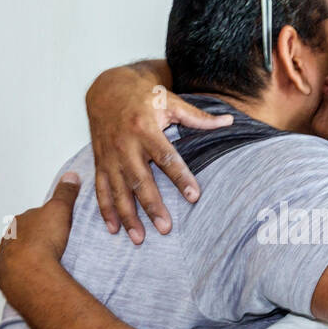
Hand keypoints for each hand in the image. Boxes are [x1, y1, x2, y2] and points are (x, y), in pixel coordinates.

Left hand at [0, 172, 80, 305]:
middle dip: (34, 242)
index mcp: (18, 222)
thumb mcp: (60, 209)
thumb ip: (65, 193)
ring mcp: (4, 262)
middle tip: (52, 249)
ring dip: (28, 261)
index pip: (31, 219)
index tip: (56, 229)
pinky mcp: (6, 281)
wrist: (30, 273)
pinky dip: (25, 277)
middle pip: (22, 239)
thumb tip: (71, 176)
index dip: (44, 223)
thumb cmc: (44, 241)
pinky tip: (36, 280)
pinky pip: (16, 277)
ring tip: (46, 267)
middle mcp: (7, 240)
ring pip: (17, 258)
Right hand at [86, 64, 232, 243]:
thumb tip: (228, 122)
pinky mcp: (99, 163)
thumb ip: (198, 116)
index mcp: (145, 129)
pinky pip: (101, 190)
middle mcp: (125, 145)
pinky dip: (106, 210)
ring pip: (119, 191)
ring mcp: (110, 156)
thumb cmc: (143, 97)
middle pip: (140, 180)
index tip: (194, 196)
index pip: (166, 157)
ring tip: (139, 238)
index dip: (180, 177)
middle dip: (152, 205)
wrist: (106, 90)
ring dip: (128, 216)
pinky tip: (114, 229)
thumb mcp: (170, 100)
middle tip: (166, 228)